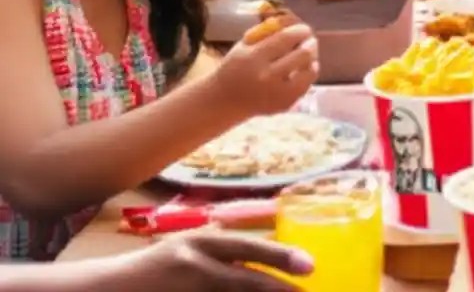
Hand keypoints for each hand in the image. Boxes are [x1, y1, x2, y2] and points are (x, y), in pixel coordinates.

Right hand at [117, 231, 312, 291]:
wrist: (104, 289)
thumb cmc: (155, 267)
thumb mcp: (188, 248)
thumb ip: (223, 252)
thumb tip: (270, 260)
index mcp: (200, 243)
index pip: (249, 247)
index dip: (282, 257)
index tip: (311, 266)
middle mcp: (193, 265)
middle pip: (247, 282)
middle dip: (278, 291)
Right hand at [212, 22, 318, 117]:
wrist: (225, 101)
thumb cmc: (235, 68)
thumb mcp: (244, 46)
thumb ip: (267, 32)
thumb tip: (291, 21)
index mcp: (254, 57)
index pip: (286, 39)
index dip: (300, 31)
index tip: (304, 28)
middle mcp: (267, 76)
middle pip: (303, 54)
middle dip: (310, 44)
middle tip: (310, 40)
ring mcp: (278, 93)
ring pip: (310, 72)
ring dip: (312, 59)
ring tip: (308, 55)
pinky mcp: (285, 104)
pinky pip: (307, 86)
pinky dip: (308, 75)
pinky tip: (303, 69)